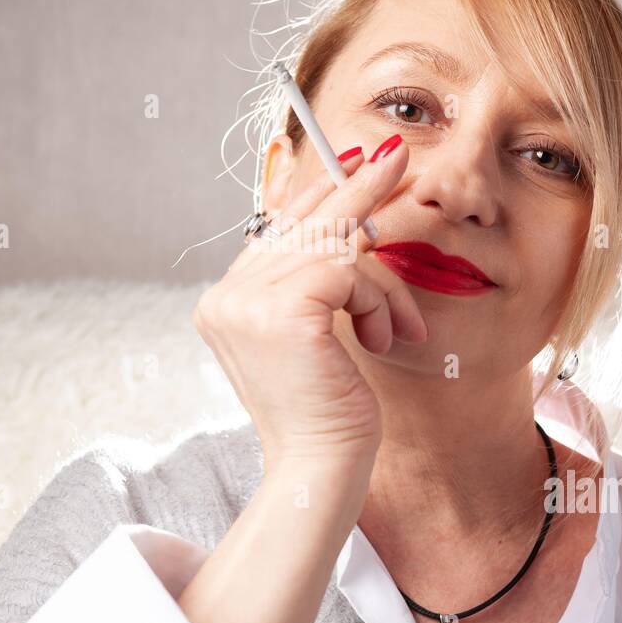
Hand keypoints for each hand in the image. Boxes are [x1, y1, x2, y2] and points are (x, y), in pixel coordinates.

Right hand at [192, 139, 426, 470]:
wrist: (321, 468)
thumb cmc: (327, 409)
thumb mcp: (317, 334)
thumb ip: (314, 280)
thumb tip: (350, 219)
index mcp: (224, 303)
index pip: (275, 229)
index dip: (318, 191)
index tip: (356, 160)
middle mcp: (224, 298)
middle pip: (303, 223)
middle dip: (356, 187)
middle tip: (395, 154)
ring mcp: (246, 303)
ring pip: (337, 249)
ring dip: (382, 288)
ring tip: (397, 327)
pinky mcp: (282, 311)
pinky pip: (349, 271)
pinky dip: (378, 302)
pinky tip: (381, 340)